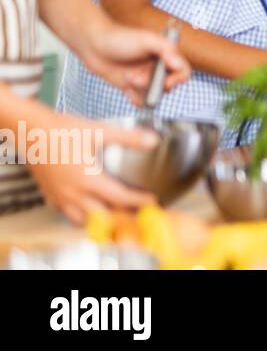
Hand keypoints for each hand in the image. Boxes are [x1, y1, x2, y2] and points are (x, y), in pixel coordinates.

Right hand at [27, 114, 157, 224]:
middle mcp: (73, 193)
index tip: (152, 202)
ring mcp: (60, 196)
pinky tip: (86, 206)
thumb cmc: (61, 131)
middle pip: (103, 216)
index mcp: (88, 180)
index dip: (138, 201)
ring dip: (100, 219)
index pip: (120, 198)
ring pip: (83, 219)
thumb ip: (128, 138)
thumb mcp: (99, 131)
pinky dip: (80, 215)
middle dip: (123, 215)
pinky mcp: (50, 194)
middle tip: (138, 210)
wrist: (30, 131)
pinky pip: (66, 213)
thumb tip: (152, 140)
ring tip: (115, 211)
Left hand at [75, 21, 188, 105]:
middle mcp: (155, 67)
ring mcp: (143, 76)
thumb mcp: (147, 40)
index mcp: (164, 55)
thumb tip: (180, 65)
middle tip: (137, 78)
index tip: (167, 82)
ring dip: (142, 90)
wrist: (92, 43)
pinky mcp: (129, 85)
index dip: (178, 79)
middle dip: (153, 84)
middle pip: (166, 84)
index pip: (182, 71)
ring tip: (128, 79)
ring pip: (152, 93)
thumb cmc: (120, 38)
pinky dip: (137, 99)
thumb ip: (167, 49)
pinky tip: (130, 94)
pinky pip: (139, 98)